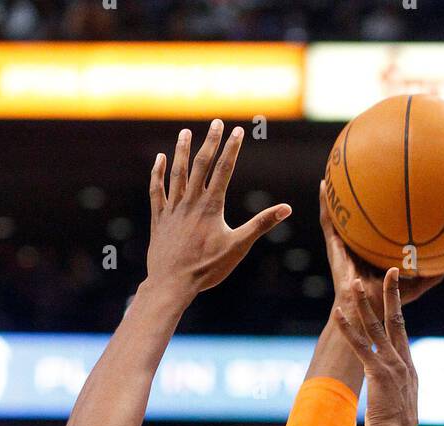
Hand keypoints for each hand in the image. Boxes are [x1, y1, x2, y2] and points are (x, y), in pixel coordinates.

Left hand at [146, 121, 290, 297]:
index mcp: (211, 206)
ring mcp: (173, 209)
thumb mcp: (238, 247)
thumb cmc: (207, 269)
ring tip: (186, 132)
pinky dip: (158, 173)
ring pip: (177, 173)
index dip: (232, 149)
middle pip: (201, 165)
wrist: (172, 284)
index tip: (238, 130)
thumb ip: (261, 224)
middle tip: (216, 122)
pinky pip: (157, 190)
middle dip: (210, 142)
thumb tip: (287, 209)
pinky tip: (160, 159)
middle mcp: (190, 202)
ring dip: (182, 151)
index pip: (224, 170)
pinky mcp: (159, 219)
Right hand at [319, 181, 443, 316]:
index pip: (374, 233)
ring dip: (334, 197)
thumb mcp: (412, 287)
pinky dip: (325, 203)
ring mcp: (343, 247)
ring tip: (332, 173)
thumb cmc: (384, 303)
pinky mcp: (334, 247)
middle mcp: (356, 249)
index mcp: (372, 256)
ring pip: (338, 217)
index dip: (378, 216)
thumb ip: (429, 276)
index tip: (386, 193)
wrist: (363, 312)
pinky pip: (328, 221)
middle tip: (359, 175)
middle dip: (355, 202)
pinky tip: (324, 186)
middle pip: (355, 222)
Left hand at [334, 269, 418, 425]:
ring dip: (364, 304)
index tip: (398, 293)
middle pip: (397, 320)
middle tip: (391, 270)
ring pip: (376, 327)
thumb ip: (395, 393)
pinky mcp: (378, 373)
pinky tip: (338, 313)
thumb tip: (389, 396)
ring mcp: (392, 366)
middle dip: (393, 294)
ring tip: (355, 284)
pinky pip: (360, 345)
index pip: (404, 333)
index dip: (400, 311)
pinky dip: (348, 328)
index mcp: (410, 369)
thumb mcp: (400, 407)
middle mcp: (404, 363)